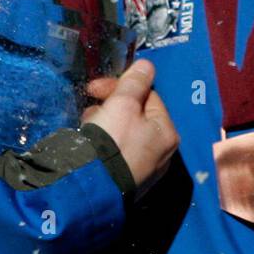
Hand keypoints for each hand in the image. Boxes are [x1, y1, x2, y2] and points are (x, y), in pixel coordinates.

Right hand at [82, 60, 178, 199]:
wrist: (92, 189)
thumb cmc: (112, 141)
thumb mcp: (123, 104)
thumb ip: (135, 82)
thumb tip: (147, 65)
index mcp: (167, 132)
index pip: (148, 96)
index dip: (121, 86)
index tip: (94, 88)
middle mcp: (161, 152)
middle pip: (136, 114)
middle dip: (110, 105)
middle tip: (89, 107)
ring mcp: (144, 169)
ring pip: (123, 132)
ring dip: (104, 122)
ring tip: (86, 126)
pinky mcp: (126, 180)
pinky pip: (116, 151)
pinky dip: (103, 143)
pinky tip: (88, 144)